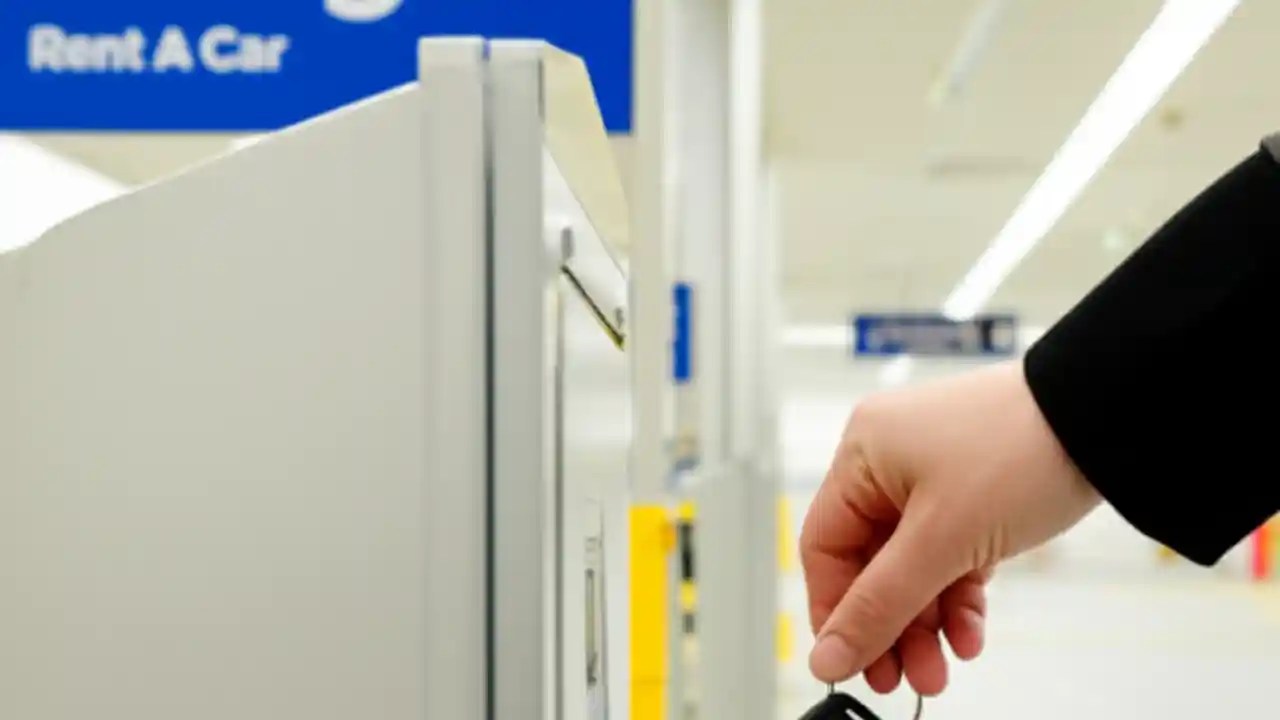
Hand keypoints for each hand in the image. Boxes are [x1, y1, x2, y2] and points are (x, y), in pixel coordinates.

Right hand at [800, 361, 1100, 695]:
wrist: (1108, 417)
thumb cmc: (1020, 450)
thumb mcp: (940, 539)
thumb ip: (879, 604)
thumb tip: (828, 655)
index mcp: (862, 454)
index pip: (825, 546)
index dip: (835, 609)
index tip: (849, 661)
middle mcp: (890, 461)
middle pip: (870, 562)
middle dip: (888, 626)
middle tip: (901, 678)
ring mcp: (935, 476)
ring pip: (913, 565)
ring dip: (925, 621)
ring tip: (940, 669)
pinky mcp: (975, 491)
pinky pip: (950, 554)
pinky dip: (957, 595)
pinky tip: (968, 633)